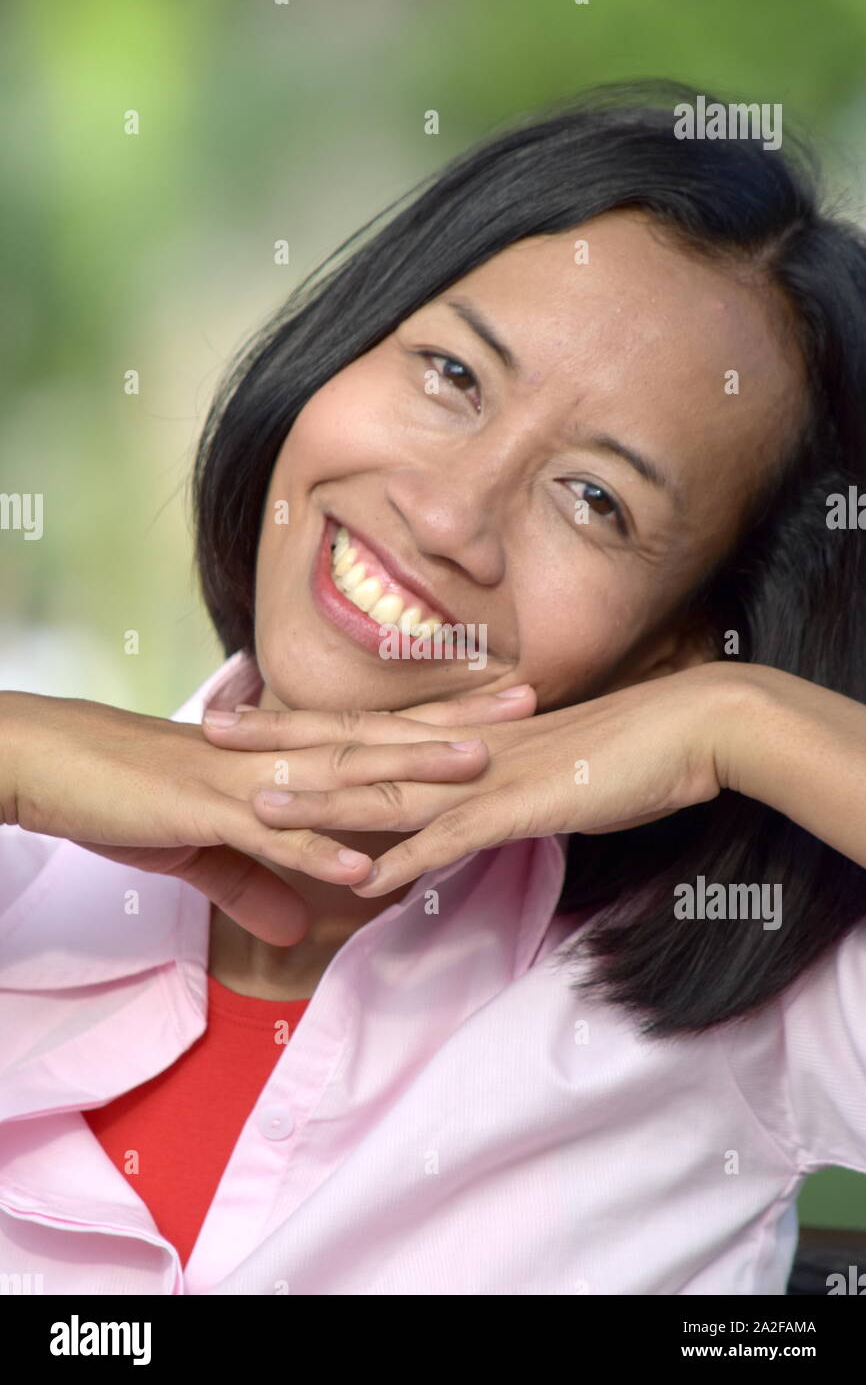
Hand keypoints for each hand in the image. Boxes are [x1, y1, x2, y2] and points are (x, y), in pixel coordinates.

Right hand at [1, 684, 536, 942]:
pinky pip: (273, 837)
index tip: (500, 707)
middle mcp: (277, 757)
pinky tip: (368, 869)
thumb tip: (299, 928)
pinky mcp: (208, 813)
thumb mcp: (203, 848)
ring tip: (476, 771)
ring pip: (342, 776)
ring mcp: (247, 781)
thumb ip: (257, 885)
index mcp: (282, 756)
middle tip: (528, 706)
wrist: (56, 767)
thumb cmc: (130, 793)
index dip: (438, 717)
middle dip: (454, 723)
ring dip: (409, 774)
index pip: (373, 731)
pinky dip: (319, 853)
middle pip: (380, 736)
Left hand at [238, 664, 738, 896]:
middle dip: (281, 739)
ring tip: (257, 809)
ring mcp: (490, 776)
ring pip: (390, 788)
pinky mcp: (525, 806)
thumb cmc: (623, 747)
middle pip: (357, 743)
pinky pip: (457, 837)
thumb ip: (494, 782)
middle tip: (210, 731)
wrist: (689, 729)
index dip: (304, 718)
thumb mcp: (542, 765)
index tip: (247, 712)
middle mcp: (463, 748)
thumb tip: (464, 800)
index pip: (368, 724)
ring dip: (323, 801)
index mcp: (463, 734)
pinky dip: (410, 857)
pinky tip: (366, 879)